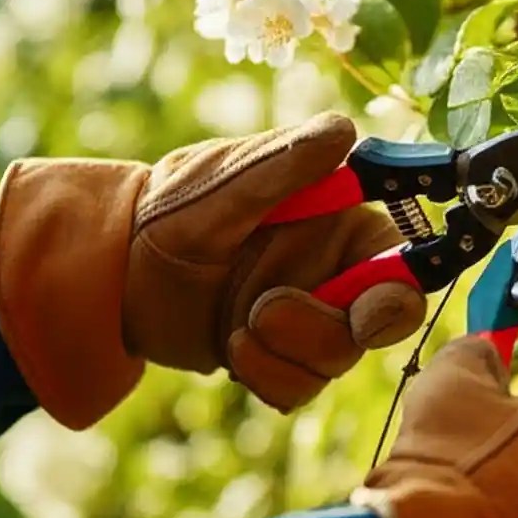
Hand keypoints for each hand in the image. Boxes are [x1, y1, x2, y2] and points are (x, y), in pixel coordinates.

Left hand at [0, 112, 427, 428]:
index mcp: (339, 220)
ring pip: (336, 362)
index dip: (400, 292)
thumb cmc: (165, 211)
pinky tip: (230, 351)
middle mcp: (336, 270)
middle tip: (263, 315)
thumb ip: (282, 165)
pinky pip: (300, 388)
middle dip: (320, 330)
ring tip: (233, 330)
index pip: (402, 262)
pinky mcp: (283, 356)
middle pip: (376, 323)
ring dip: (281, 354)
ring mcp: (312, 316)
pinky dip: (265, 376)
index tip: (369, 311)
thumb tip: (343, 130)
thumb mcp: (220, 185)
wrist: (114, 274)